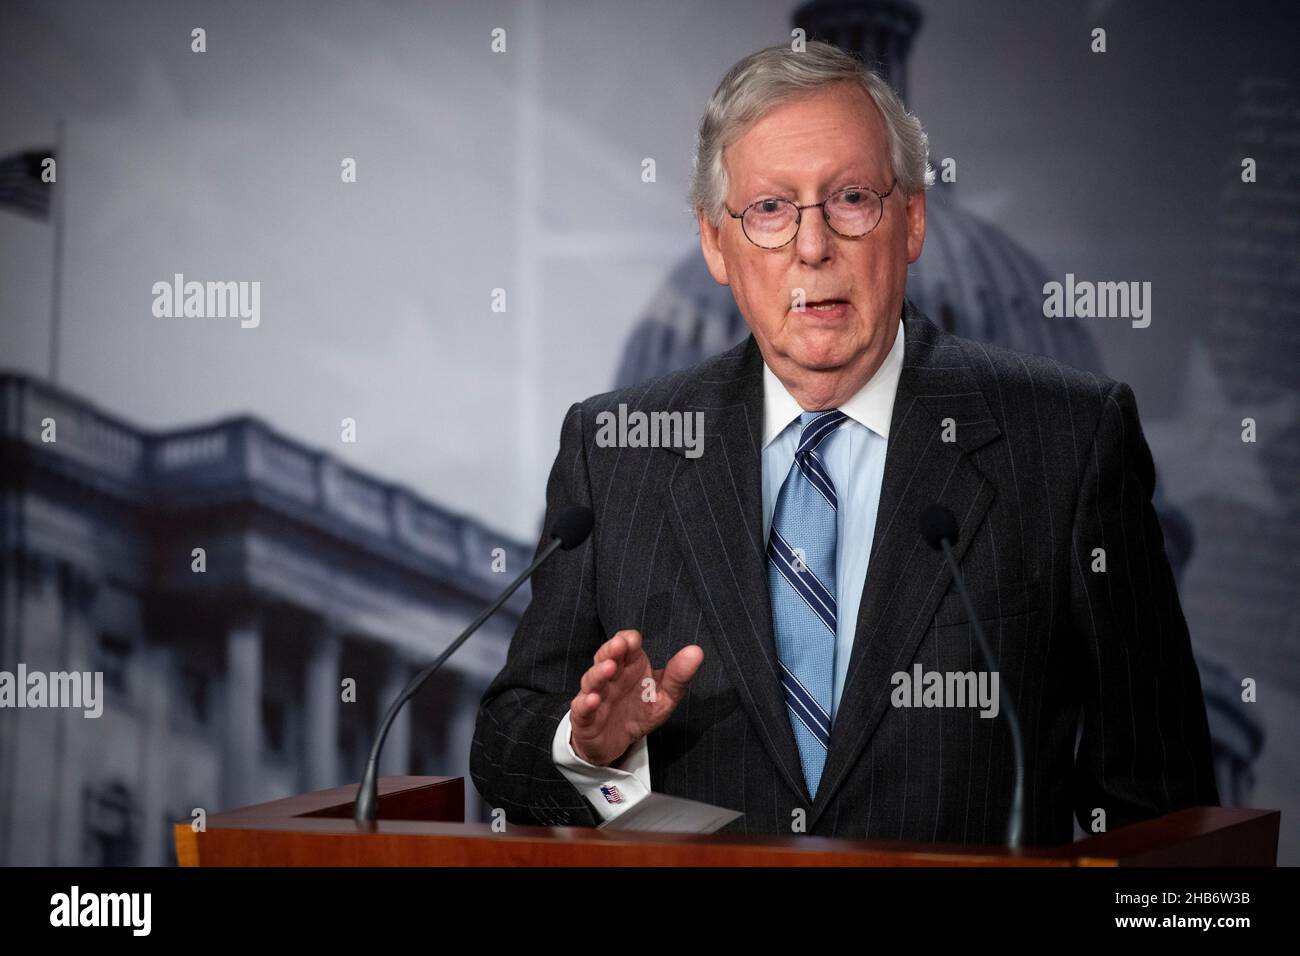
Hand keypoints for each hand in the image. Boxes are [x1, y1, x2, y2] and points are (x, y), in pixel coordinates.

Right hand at [568, 629, 703, 766]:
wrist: (617, 743)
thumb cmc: (639, 711)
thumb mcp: (664, 696)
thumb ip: (678, 676)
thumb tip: (697, 651)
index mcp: (628, 666)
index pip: (624, 644)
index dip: (627, 640)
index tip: (634, 640)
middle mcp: (610, 677)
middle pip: (605, 657)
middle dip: (611, 650)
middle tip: (619, 645)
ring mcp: (595, 695)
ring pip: (591, 680)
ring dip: (598, 673)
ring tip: (609, 668)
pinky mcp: (584, 718)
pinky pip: (581, 709)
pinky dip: (585, 703)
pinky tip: (593, 700)